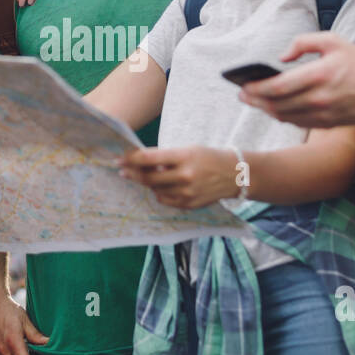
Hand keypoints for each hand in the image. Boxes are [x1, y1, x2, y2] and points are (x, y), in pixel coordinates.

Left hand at [118, 146, 242, 207]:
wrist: (235, 174)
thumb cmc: (208, 157)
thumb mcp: (188, 150)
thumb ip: (165, 157)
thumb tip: (139, 162)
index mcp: (184, 157)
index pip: (149, 159)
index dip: (131, 159)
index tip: (119, 159)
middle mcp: (185, 176)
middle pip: (149, 178)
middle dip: (132, 174)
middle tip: (122, 171)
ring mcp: (188, 193)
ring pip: (155, 190)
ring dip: (146, 183)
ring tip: (143, 177)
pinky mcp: (190, 204)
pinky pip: (165, 200)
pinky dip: (159, 193)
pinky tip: (159, 187)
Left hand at [239, 32, 354, 127]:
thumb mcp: (332, 40)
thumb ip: (303, 43)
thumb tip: (282, 56)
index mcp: (319, 75)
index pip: (278, 87)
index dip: (257, 89)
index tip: (243, 87)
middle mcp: (320, 98)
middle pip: (277, 105)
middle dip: (256, 101)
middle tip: (242, 96)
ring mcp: (325, 114)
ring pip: (286, 117)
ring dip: (267, 111)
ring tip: (255, 102)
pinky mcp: (330, 123)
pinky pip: (299, 123)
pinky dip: (283, 117)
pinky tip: (275, 109)